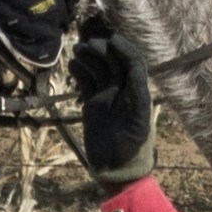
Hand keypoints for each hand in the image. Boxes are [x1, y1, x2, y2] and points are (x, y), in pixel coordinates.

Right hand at [70, 26, 158, 186]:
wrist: (117, 170)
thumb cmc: (132, 148)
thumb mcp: (139, 119)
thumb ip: (137, 93)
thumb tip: (132, 65)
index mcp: (138, 92)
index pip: (133, 62)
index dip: (124, 49)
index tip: (111, 40)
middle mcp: (123, 91)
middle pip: (113, 62)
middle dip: (102, 51)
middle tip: (87, 45)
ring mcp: (107, 96)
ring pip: (98, 69)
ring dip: (89, 58)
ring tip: (76, 50)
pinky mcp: (93, 104)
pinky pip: (86, 82)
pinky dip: (79, 72)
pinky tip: (72, 66)